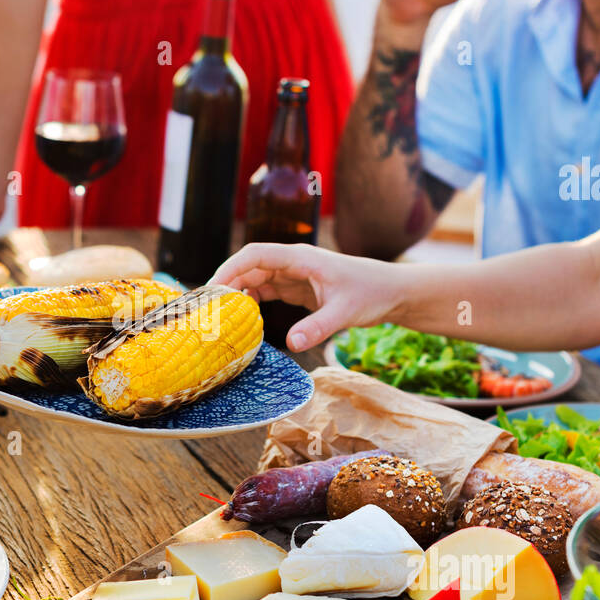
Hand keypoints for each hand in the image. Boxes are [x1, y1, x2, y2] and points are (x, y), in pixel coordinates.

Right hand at [211, 243, 396, 351]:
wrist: (392, 292)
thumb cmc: (371, 293)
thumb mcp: (345, 312)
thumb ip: (318, 327)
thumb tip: (291, 344)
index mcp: (301, 257)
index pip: (255, 255)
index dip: (230, 268)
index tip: (212, 289)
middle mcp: (293, 262)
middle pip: (249, 267)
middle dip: (227, 284)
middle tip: (208, 310)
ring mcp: (295, 275)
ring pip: (256, 280)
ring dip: (238, 295)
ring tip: (220, 317)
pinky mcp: (298, 289)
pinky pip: (267, 292)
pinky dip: (253, 304)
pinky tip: (244, 321)